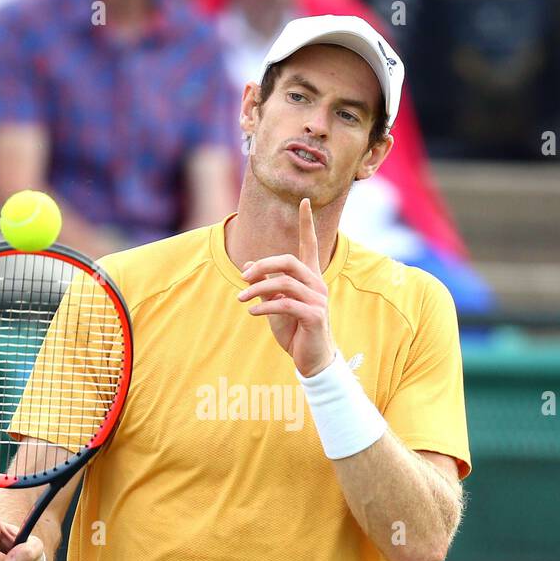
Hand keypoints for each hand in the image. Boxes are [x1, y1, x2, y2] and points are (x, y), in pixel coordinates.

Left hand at [237, 198, 335, 377]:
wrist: (311, 359)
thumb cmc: (294, 331)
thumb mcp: (275, 305)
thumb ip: (265, 285)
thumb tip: (249, 265)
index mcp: (310, 278)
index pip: (310, 244)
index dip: (307, 223)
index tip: (304, 201)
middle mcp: (317, 284)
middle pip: (288, 260)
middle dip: (263, 266)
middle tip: (242, 278)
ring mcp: (318, 300)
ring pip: (284, 282)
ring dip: (257, 289)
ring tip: (241, 299)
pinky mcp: (314, 316)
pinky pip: (285, 304)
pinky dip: (264, 307)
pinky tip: (252, 313)